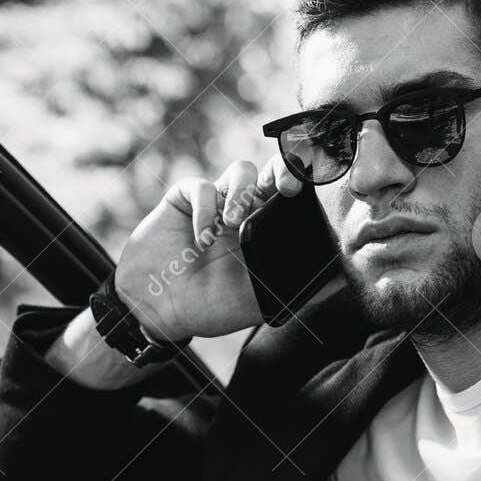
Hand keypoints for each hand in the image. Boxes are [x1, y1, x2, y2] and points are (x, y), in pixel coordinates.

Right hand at [113, 157, 302, 341]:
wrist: (158, 310)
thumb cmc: (207, 307)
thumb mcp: (252, 302)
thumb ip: (282, 286)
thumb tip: (321, 278)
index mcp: (265, 232)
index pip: (290, 201)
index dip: (303, 187)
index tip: (307, 195)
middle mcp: (245, 213)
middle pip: (272, 173)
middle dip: (284, 170)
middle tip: (288, 187)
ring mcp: (216, 204)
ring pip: (242, 171)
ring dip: (243, 192)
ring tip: (233, 222)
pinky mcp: (185, 200)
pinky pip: (202, 188)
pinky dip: (205, 210)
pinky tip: (202, 239)